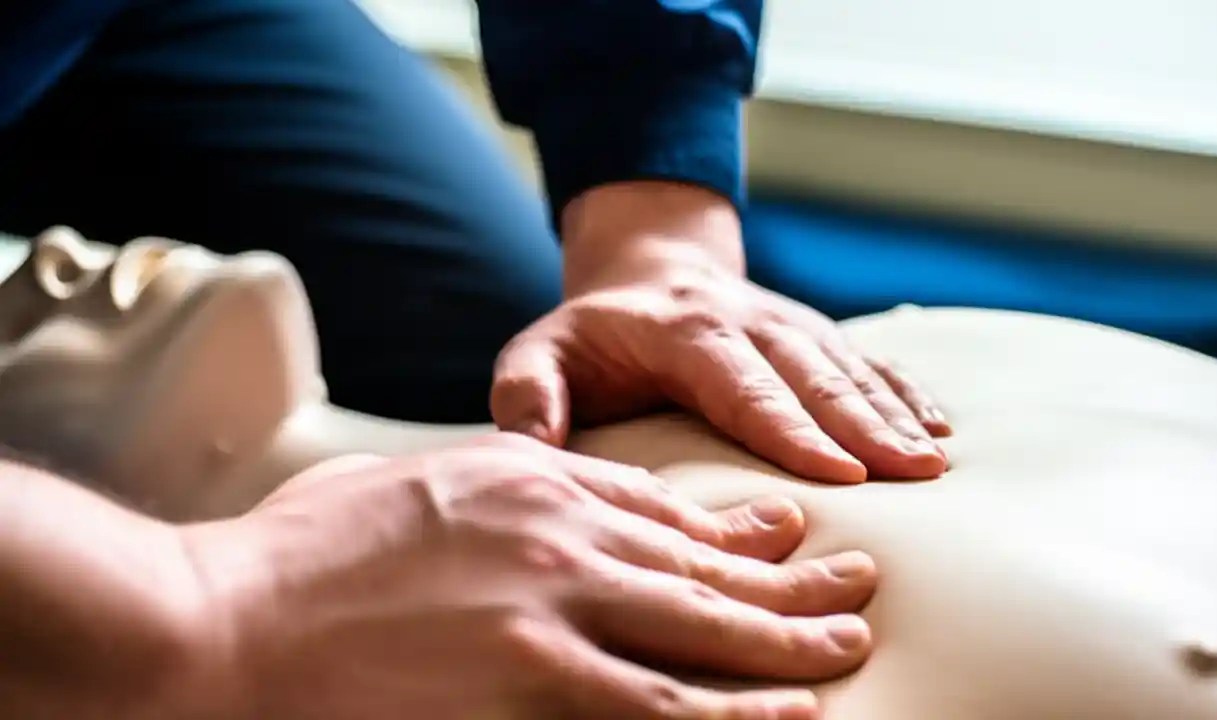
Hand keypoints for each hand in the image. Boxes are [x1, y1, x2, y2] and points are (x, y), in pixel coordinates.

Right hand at [182, 433, 876, 718]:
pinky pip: (666, 702)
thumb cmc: (298, 558)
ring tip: (852, 643)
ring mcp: (555, 604)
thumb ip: (497, 482)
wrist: (221, 622)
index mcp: (527, 478)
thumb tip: (550, 484)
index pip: (660, 501)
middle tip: (861, 580)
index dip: (734, 520)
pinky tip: (793, 716)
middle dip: (793, 573)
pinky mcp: (537, 681)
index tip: (787, 527)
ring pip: (706, 624)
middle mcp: (559, 531)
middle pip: (705, 557)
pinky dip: (738, 711)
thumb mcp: (414, 486)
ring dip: (789, 637)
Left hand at [491, 182, 949, 483]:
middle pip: (811, 376)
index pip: (743, 385)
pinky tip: (942, 428)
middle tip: (912, 474)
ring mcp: (788, 324)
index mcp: (684, 332)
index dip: (791, 429)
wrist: (647, 270)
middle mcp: (747, 322)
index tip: (838, 475)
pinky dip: (906, 392)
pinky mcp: (813, 333)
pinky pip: (868, 360)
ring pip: (848, 368)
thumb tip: (526, 452)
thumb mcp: (538, 352)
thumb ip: (526, 394)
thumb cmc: (591, 335)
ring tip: (935, 461)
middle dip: (864, 426)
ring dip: (894, 413)